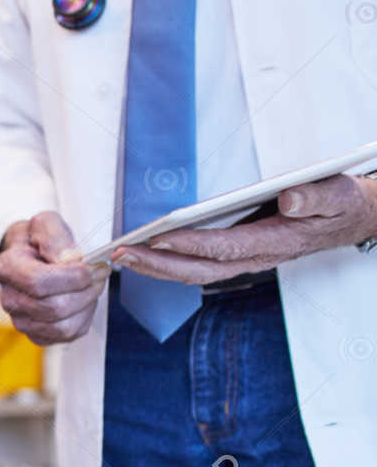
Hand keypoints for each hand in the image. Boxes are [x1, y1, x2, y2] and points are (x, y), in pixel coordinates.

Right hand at [0, 211, 109, 344]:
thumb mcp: (46, 225)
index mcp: (7, 268)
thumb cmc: (39, 241)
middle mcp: (9, 299)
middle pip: (54, 307)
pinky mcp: (38, 334)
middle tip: (100, 273)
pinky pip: (70, 335)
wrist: (32, 257)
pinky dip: (85, 317)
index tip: (94, 265)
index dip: (72, 277)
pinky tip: (84, 300)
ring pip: (63, 326)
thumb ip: (55, 237)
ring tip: (92, 286)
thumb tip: (68, 259)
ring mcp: (22, 320)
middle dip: (86, 290)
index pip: (38, 282)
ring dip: (87, 305)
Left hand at [113, 174, 376, 283]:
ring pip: (192, 273)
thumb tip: (289, 198)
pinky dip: (166, 263)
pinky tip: (141, 253)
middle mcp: (254, 258)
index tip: (158, 238)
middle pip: (198, 270)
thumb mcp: (338, 193)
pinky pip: (196, 267)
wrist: (347, 218)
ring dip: (154, 267)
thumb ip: (316, 197)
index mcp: (276, 242)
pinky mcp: (236, 256)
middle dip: (156, 264)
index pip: (224, 248)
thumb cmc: (339, 203)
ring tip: (119, 255)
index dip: (190, 245)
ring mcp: (243, 261)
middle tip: (119, 253)